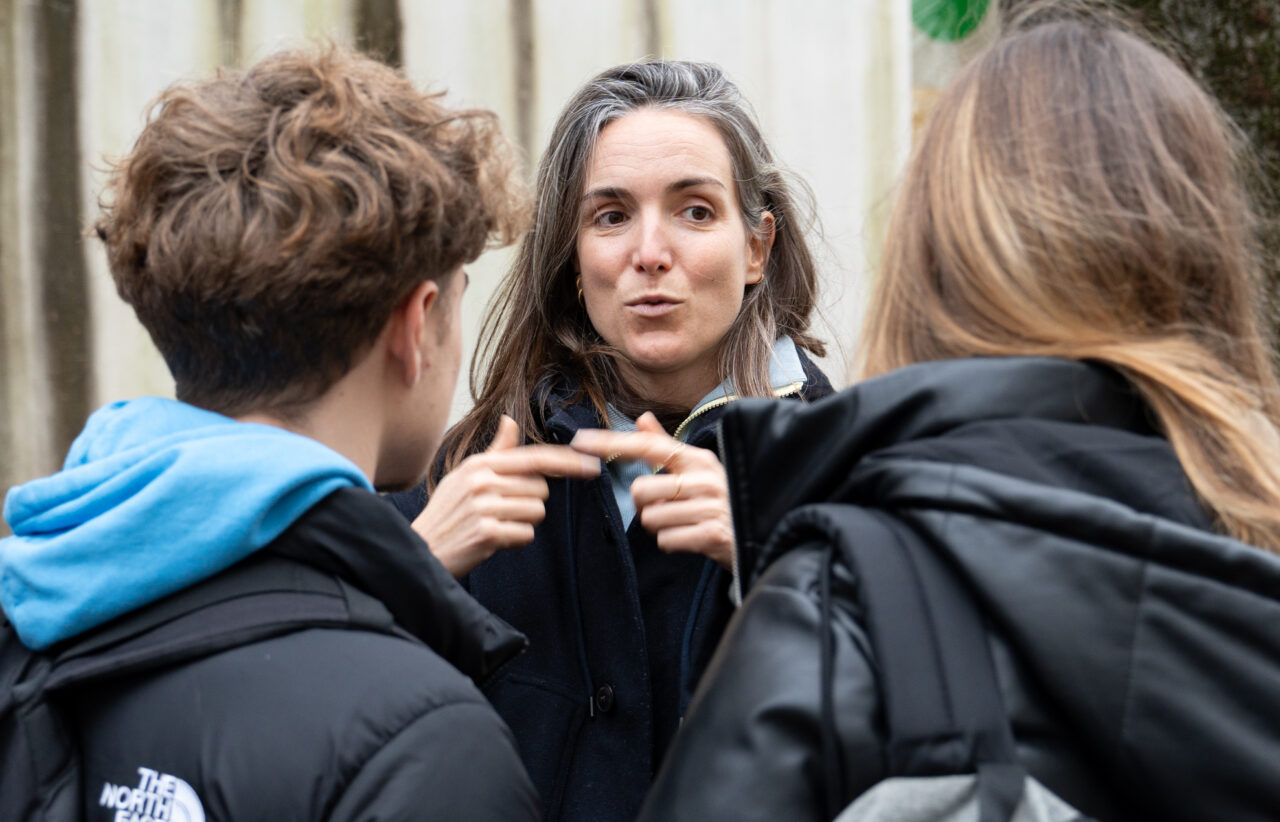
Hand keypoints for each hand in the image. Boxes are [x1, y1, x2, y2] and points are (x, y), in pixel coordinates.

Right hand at [414, 415, 600, 576]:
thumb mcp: (464, 476)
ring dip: (523, 523)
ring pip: (537, 512)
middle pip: (540, 490)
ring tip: (495, 525)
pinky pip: (526, 534)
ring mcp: (484, 506)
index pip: (534, 458)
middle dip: (530, 504)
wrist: (421, 551)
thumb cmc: (447, 514)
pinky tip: (492, 540)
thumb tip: (510, 420)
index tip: (592, 466)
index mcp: (480, 464)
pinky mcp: (487, 533)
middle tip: (501, 513)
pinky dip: (515, 540)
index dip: (567, 461)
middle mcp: (482, 481)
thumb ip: (495, 452)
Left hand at [570, 412, 734, 569]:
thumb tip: (642, 417)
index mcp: (697, 458)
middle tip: (669, 508)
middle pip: (641, 490)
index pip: (647, 445)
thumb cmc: (721, 501)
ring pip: (651, 519)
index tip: (580, 441)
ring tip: (684, 523)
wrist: (762, 536)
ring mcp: (710, 506)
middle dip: (646, 505)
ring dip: (660, 526)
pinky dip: (672, 543)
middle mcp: (704, 478)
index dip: (611, 443)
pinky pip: (666, 540)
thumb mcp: (699, 469)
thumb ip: (667, 445)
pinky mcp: (712, 534)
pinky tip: (691, 538)